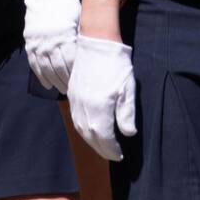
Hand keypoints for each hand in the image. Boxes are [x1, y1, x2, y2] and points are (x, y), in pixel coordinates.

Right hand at [22, 0, 80, 94]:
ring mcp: (38, 42)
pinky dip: (41, 76)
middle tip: (75, 92)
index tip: (84, 83)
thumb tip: (85, 57)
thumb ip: (78, 38)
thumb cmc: (66, 4)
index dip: (78, 74)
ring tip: (63, 90)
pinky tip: (47, 84)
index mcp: (65, 35)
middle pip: (59, 68)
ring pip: (46, 69)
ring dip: (55, 82)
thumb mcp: (77, 19)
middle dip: (67, 82)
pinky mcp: (30, 42)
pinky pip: (35, 64)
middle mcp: (50, 41)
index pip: (72, 61)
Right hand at [68, 34, 136, 160]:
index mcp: (99, 109)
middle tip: (112, 155)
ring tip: (102, 146)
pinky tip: (90, 130)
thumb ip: (126, 114)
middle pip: (90, 136)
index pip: (104, 138)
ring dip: (91, 141)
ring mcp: (75, 101)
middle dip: (101, 149)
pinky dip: (83, 129)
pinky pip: (76, 119)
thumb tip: (128, 133)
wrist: (97, 43)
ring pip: (81, 129)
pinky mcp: (72, 94)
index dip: (111, 149)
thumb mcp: (127, 89)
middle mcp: (84, 108)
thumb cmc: (116, 65)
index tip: (120, 155)